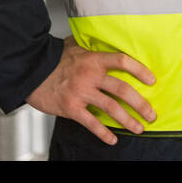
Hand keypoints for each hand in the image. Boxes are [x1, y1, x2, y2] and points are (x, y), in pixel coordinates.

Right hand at [25, 36, 157, 144]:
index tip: (151, 80)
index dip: (140, 70)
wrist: (30, 69)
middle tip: (151, 113)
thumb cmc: (52, 59)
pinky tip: (112, 139)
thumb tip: (103, 43)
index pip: (122, 61)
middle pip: (122, 89)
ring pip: (111, 108)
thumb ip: (90, 47)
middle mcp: (89, 75)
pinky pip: (91, 123)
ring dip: (128, 120)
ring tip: (139, 128)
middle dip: (141, 104)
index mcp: (92, 59)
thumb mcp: (73, 46)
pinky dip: (104, 133)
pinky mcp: (71, 108)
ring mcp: (81, 92)